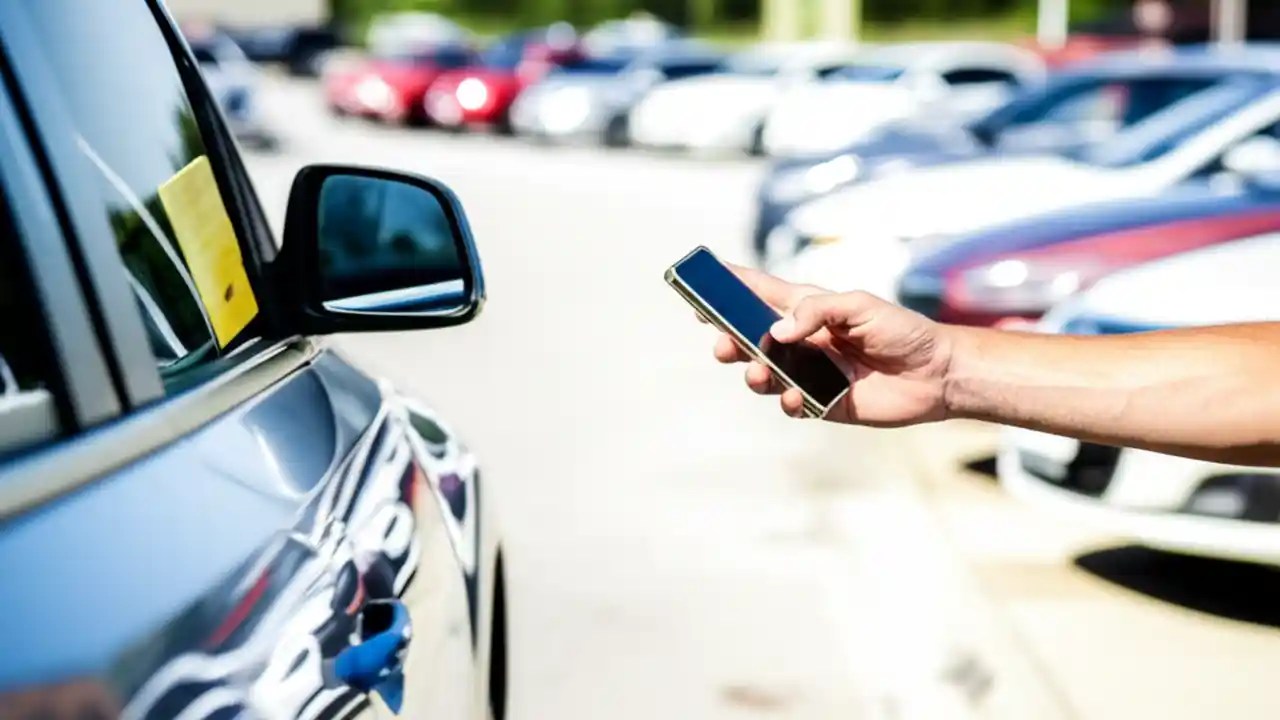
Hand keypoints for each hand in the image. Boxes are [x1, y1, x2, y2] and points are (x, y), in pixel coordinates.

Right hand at [711, 264, 953, 425]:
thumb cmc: (902, 331)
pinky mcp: (819, 402)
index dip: (728, 286)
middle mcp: (802, 339)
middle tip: (722, 344)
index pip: (759, 293)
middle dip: (727, 338)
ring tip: (759, 373)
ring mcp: (807, 371)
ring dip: (752, 373)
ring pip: (761, 372)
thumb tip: (777, 334)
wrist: (935, 374)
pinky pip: (787, 403)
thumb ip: (817, 312)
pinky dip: (784, 401)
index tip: (698, 282)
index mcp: (808, 308)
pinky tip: (793, 397)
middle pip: (749, 336)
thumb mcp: (861, 307)